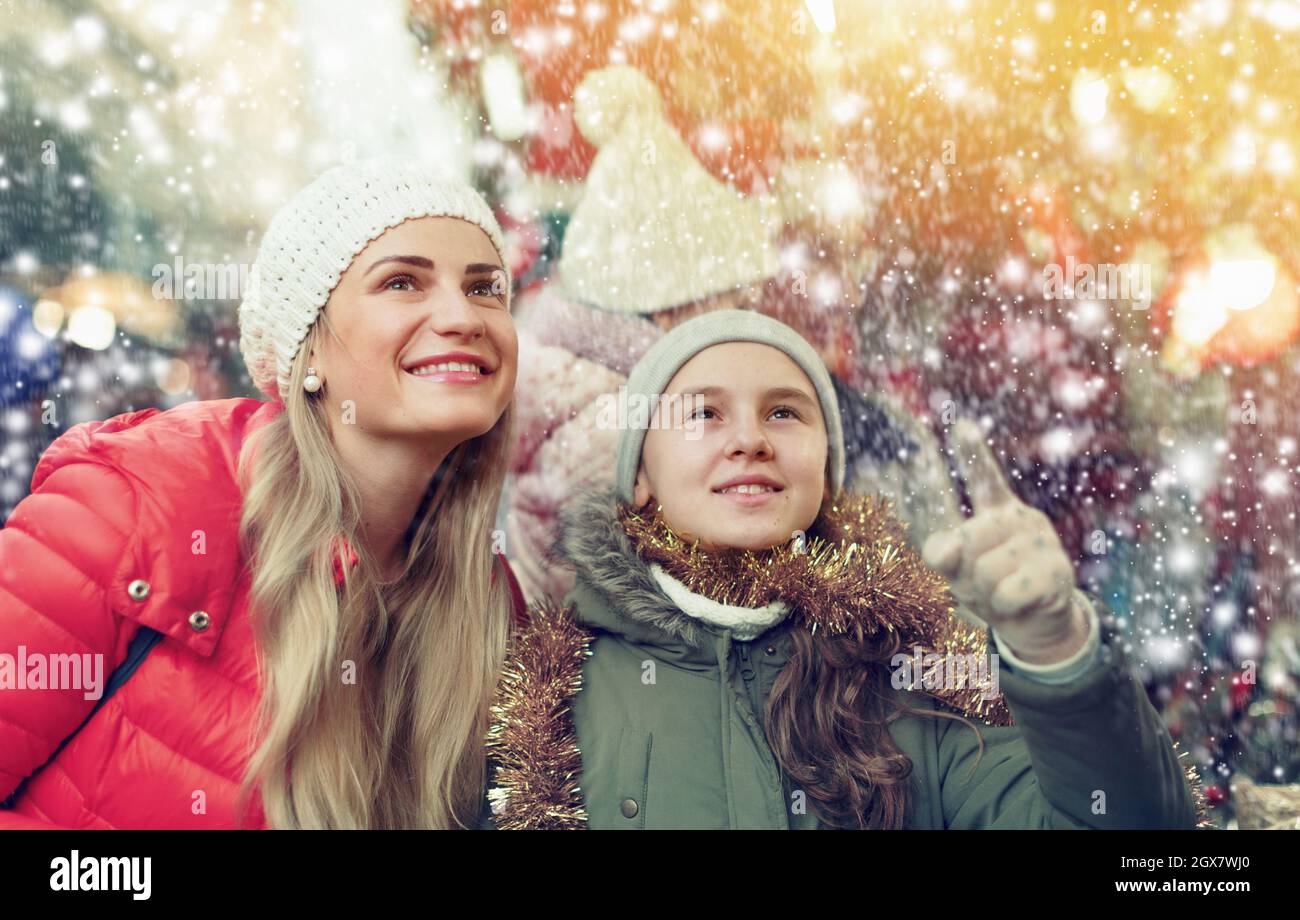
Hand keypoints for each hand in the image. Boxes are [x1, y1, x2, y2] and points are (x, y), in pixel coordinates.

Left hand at [921, 420, 1087, 665]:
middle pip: (967, 540)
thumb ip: (941, 553)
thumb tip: (951, 547)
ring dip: (985, 593)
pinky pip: (1006, 593)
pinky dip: (1004, 606)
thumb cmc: (990, 586)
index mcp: (995, 511)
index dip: (972, 452)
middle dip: (966, 571)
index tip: (962, 425)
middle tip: (984, 581)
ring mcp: (1043, 541)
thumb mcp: (955, 569)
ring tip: (1002, 592)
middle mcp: (1021, 518)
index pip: (983, 477)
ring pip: (985, 571)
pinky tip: (1019, 602)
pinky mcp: (1057, 572)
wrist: (1035, 624)